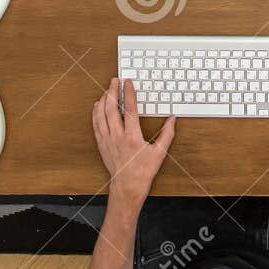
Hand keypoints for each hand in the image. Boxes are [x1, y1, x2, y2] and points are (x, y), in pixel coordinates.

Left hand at [91, 78, 175, 208]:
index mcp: (132, 137)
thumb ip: (167, 134)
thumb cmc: (142, 172)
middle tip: (114, 80)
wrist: (127, 188)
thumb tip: (172, 119)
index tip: (128, 83)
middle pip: (111, 108)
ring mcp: (107, 140)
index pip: (129, 109)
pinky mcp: (102, 145)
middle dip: (112, 91)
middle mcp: (117, 136)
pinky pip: (96, 125)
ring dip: (103, 100)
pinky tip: (97, 106)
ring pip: (101, 115)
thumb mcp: (159, 153)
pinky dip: (95, 113)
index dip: (128, 93)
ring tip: (106, 90)